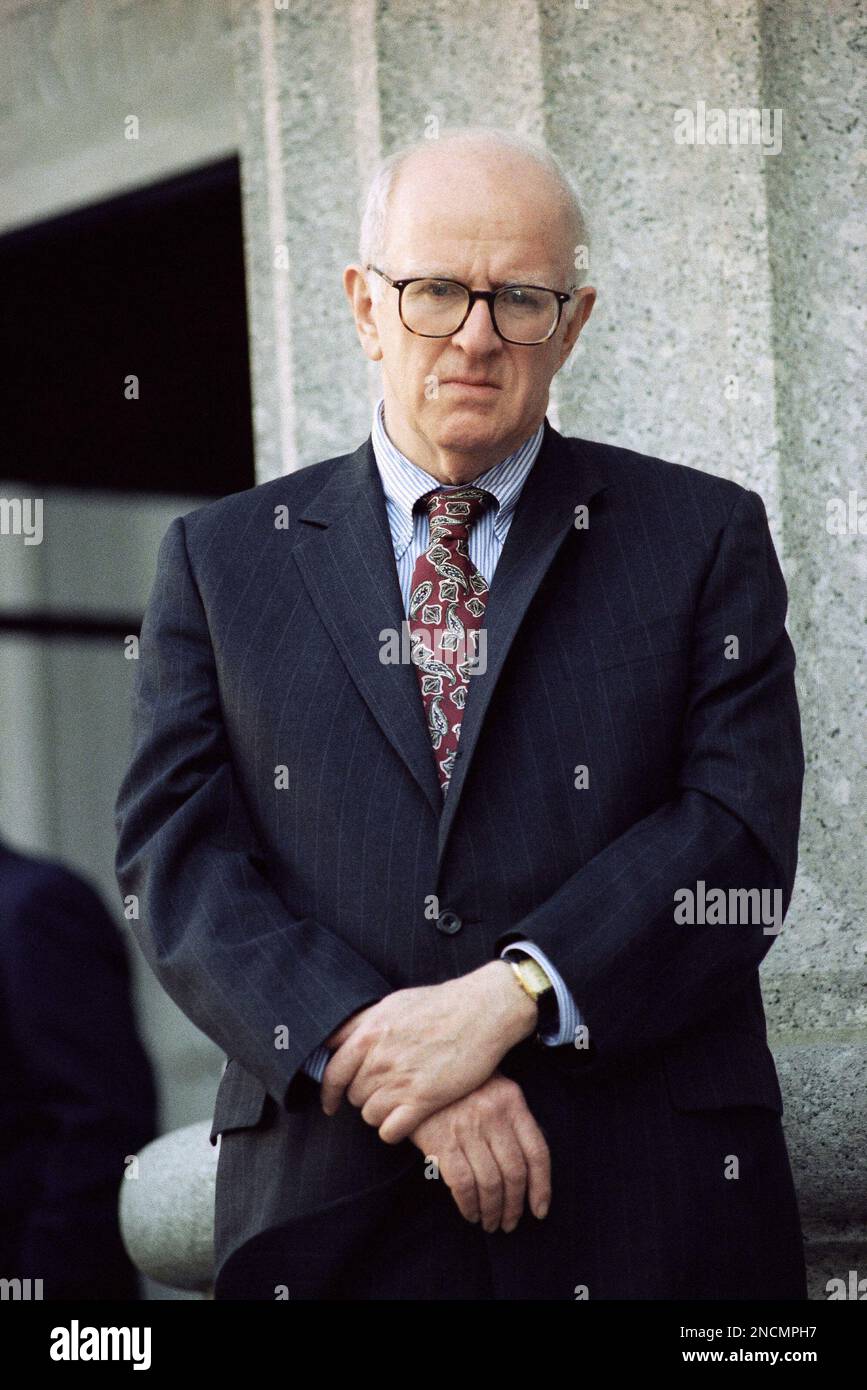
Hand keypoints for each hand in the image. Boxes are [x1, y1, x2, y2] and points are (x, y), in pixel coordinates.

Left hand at [320, 962, 537, 1142]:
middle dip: (364, 1097)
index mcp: (368, 1033)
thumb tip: (337, 1038)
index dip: (329, 1092)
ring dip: (380, 1113)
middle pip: (354, 1095)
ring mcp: (400, 1080)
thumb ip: (363, 1022)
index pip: (332, 1073)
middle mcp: (379, 1058)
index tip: (331, 1103)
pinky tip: (405, 1122)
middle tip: (383, 1093)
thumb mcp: (393, 1003)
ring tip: (398, 1104)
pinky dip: (393, 1130)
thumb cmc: (440, 1004)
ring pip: (370, 1115)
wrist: (482, 1010)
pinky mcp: (424, 1099)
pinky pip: (390, 1130)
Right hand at [410, 1071, 550, 1232]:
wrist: (416, 1071)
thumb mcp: (493, 1089)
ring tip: (491, 1223)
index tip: (539, 1210)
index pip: (537, 1152)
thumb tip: (531, 1168)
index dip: (542, 1187)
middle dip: (514, 1206)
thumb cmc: (460, 1085)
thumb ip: (513, 1120)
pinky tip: (470, 1213)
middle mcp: (493, 1114)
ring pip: (490, 1183)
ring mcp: (467, 1127)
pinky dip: (469, 1205)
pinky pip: (463, 1184)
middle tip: (510, 1223)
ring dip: (493, 1211)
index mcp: (512, 1100)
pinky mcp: (441, 1140)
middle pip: (514, 1173)